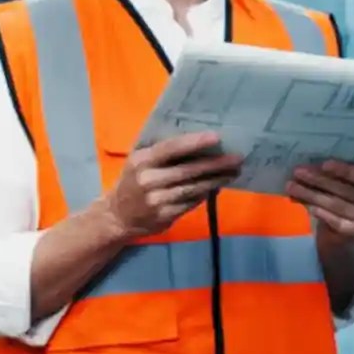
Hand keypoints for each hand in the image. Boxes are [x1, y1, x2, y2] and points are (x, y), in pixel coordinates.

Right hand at [101, 131, 242, 238]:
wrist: (116, 215)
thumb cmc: (132, 181)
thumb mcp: (138, 161)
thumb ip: (160, 152)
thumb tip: (196, 140)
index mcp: (141, 161)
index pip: (170, 149)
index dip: (194, 143)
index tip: (216, 137)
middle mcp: (148, 180)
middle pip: (187, 171)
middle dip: (214, 164)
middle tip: (237, 158)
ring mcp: (157, 200)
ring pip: (193, 188)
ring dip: (215, 180)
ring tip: (233, 172)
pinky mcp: (165, 216)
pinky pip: (191, 203)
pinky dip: (205, 194)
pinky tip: (217, 186)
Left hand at [285, 159, 353, 246]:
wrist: (344, 230)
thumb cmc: (343, 196)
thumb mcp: (341, 181)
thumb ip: (330, 174)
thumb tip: (306, 166)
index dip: (343, 170)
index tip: (324, 164)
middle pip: (345, 190)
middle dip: (319, 180)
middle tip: (297, 172)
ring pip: (338, 204)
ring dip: (312, 195)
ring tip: (292, 187)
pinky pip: (336, 221)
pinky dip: (320, 212)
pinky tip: (306, 206)